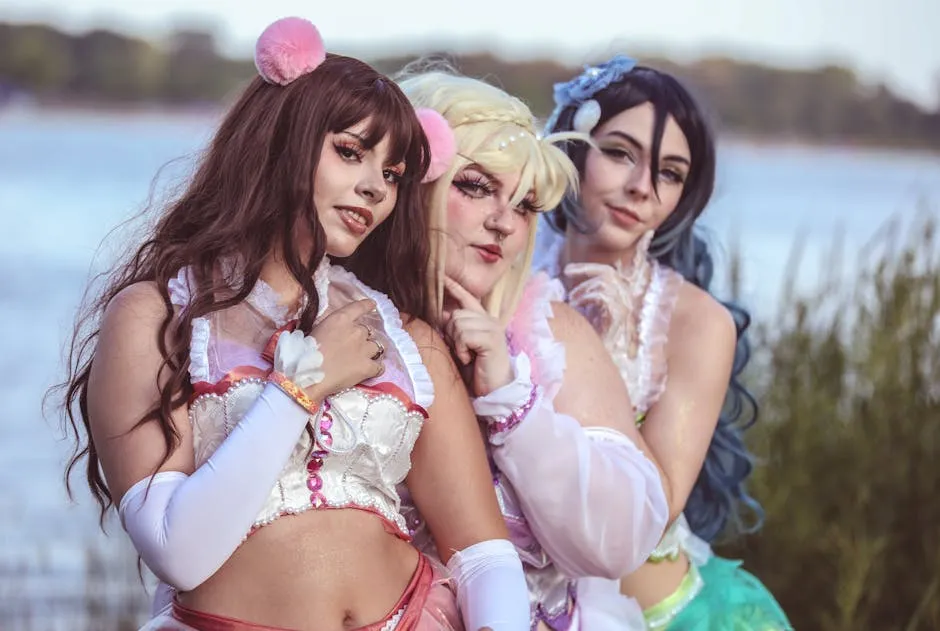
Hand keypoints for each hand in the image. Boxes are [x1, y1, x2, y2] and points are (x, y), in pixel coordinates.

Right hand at [305, 299, 383, 398]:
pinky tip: (371, 371)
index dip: (367, 305)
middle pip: (366, 330)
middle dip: (361, 337)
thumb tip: (332, 333)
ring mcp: (364, 349)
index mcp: (340, 319)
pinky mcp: (367, 367)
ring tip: (363, 359)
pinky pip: (379, 366)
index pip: (359, 307)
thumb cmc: (303, 353)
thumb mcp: (314, 331)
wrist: (307, 374)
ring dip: (371, 351)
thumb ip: (328, 328)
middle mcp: (356, 331)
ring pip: (377, 346)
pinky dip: (376, 368)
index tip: (372, 304)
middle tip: (351, 347)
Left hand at [442, 277, 513, 396]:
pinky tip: (470, 358)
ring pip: (458, 323)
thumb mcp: (462, 346)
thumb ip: (454, 330)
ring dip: (457, 343)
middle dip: (451, 333)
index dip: (454, 287)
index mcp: (483, 320)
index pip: (468, 298)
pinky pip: (464, 335)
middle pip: (456, 314)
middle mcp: (489, 320)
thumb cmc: (477, 370)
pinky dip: (462, 348)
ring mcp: (492, 328)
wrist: (495, 389)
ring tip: (467, 355)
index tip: (442, 276)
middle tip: (461, 350)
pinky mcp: (491, 338)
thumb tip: (442, 313)